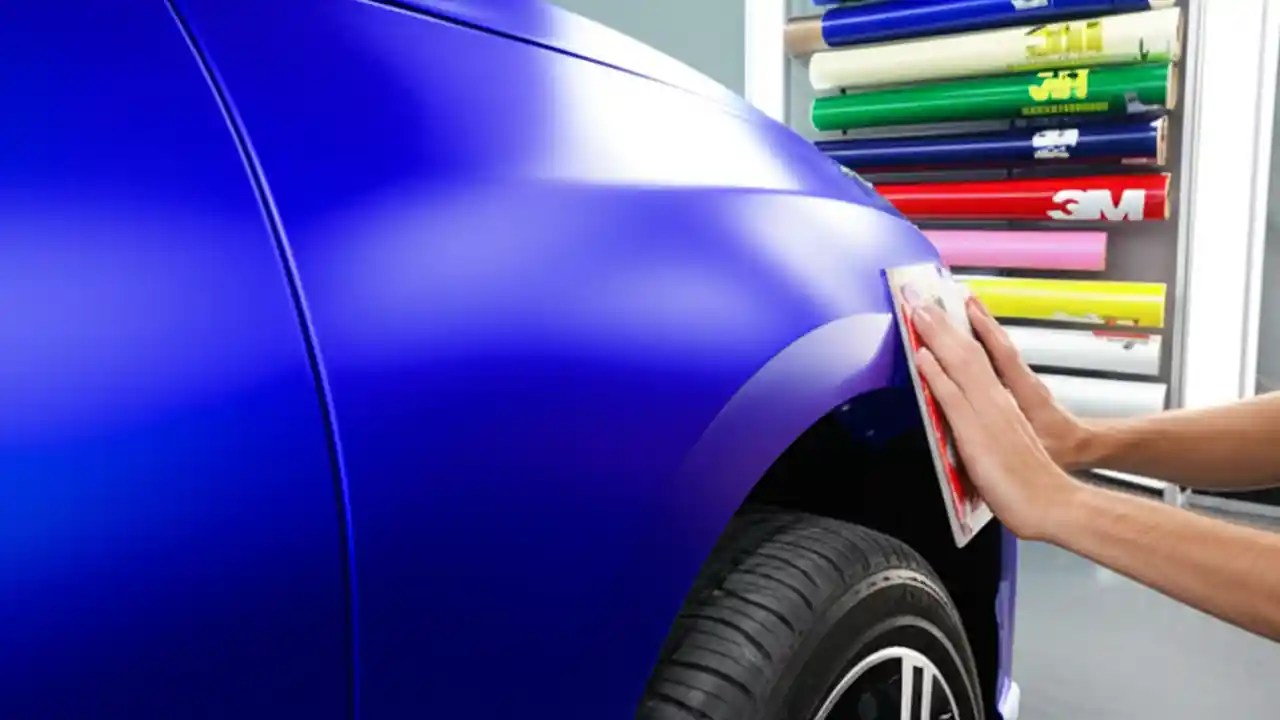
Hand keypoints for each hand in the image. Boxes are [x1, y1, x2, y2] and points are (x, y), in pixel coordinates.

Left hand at [910, 300, 1080, 540]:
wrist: (1052, 503)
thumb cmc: (1028, 483)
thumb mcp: (1003, 448)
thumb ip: (987, 431)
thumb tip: (966, 427)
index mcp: (1002, 404)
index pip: (978, 359)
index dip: (960, 333)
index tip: (944, 309)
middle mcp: (996, 401)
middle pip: (967, 352)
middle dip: (942, 323)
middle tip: (920, 296)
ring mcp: (987, 413)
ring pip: (959, 364)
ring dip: (936, 335)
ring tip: (918, 310)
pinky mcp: (976, 432)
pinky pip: (952, 395)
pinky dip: (936, 372)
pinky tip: (922, 354)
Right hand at [964, 298, 1096, 470]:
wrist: (1083, 446)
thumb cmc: (1059, 448)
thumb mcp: (1037, 445)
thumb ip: (1015, 434)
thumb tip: (988, 427)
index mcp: (1027, 392)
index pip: (1002, 355)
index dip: (983, 333)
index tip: (960, 314)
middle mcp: (1025, 379)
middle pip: (998, 342)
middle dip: (975, 318)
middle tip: (953, 297)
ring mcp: (1022, 378)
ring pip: (999, 344)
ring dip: (982, 323)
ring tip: (965, 302)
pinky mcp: (1019, 381)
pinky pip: (999, 352)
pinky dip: (987, 336)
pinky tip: (976, 330)